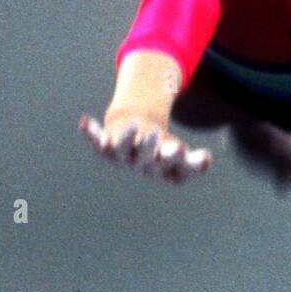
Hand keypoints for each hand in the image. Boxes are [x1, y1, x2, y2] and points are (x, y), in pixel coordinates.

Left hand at [79, 111, 211, 181]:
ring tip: (132, 125)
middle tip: (154, 134)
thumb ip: (195, 162)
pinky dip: (91, 132)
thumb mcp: (180, 155)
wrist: (134, 141)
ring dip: (124, 139)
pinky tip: (84, 121)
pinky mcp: (104, 146)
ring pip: (121, 149)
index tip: (182, 148)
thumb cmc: (161, 149)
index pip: (171, 167)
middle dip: (148, 147)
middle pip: (145, 158)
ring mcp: (121, 155)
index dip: (176, 160)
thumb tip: (206, 160)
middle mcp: (140, 164)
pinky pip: (95, 141)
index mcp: (162, 169)